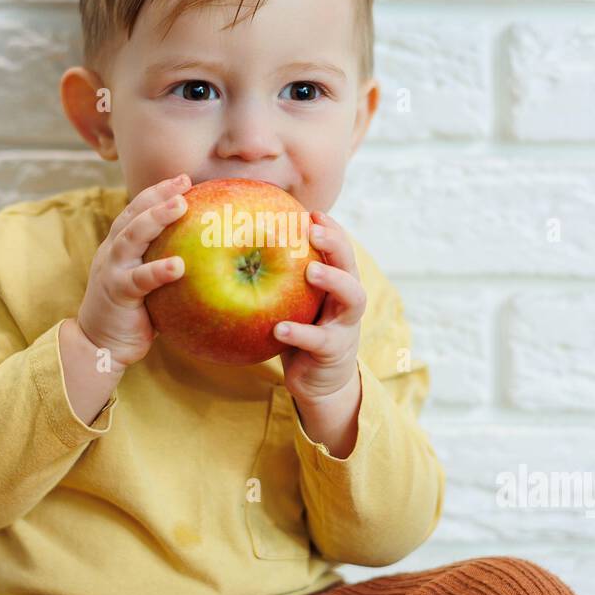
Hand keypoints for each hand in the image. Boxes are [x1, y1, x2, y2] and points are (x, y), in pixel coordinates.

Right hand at [75, 173, 190, 370]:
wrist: (98, 344)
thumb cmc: (132, 312)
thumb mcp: (147, 282)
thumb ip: (164, 263)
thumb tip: (210, 254)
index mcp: (120, 245)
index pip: (137, 209)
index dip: (158, 191)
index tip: (184, 180)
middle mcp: (113, 252)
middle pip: (133, 214)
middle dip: (158, 195)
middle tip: (184, 183)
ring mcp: (112, 270)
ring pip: (131, 237)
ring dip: (155, 219)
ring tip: (180, 206)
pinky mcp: (116, 293)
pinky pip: (138, 279)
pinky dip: (157, 270)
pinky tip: (178, 266)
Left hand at [273, 210, 365, 405]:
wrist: (320, 382)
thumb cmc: (302, 331)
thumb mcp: (295, 303)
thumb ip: (281, 278)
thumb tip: (241, 244)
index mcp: (338, 284)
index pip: (340, 249)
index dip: (331, 229)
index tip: (312, 212)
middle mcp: (347, 301)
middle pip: (351, 265)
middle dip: (336, 244)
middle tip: (314, 231)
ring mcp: (345, 326)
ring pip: (352, 298)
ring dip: (333, 280)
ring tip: (311, 271)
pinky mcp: (333, 352)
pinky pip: (319, 340)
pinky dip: (300, 333)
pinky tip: (279, 328)